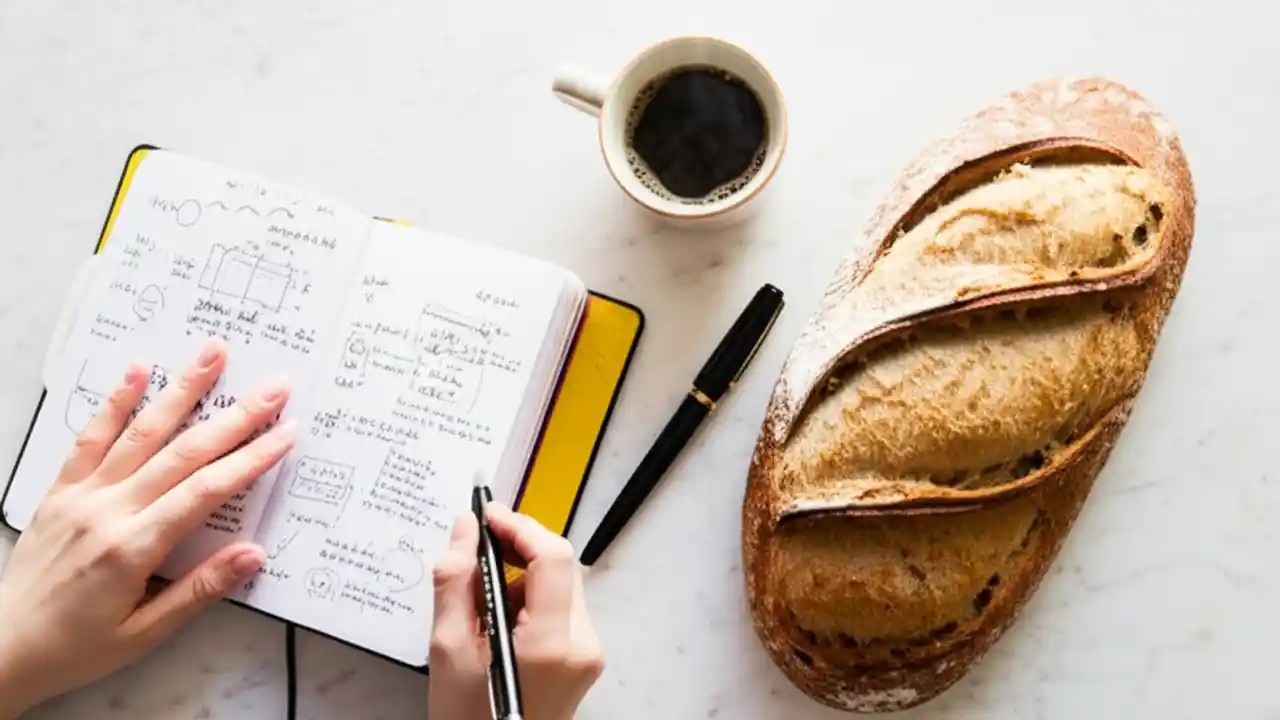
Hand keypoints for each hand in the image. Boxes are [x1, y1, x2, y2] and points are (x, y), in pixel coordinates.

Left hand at [0, 340, 295, 717]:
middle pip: (183, 453)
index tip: (286, 434)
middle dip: (235, 417)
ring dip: (181, 391)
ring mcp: (81, 496)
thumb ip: (199, 590)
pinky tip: (136, 371)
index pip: (206, 492)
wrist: (1, 650)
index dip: (252, 459)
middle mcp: (107, 512)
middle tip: (272, 388)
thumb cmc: (73, 648)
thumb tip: (251, 556)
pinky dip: (114, 403)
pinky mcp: (61, 492)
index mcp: (132, 548)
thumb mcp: (144, 633)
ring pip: (141, 433)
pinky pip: (90, 438)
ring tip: (212, 355)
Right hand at [429, 503, 603, 719]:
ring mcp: (589, 651)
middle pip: (560, 565)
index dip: (520, 527)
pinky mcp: (585, 657)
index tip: (487, 516)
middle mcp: (582, 643)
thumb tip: (466, 528)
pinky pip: (561, 606)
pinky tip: (499, 619)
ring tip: (480, 599)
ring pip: (561, 583)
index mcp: (551, 644)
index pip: (552, 557)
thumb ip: (456, 582)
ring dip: (521, 575)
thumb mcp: (447, 650)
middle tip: (476, 549)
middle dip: (518, 548)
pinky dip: (530, 599)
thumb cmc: (468, 719)